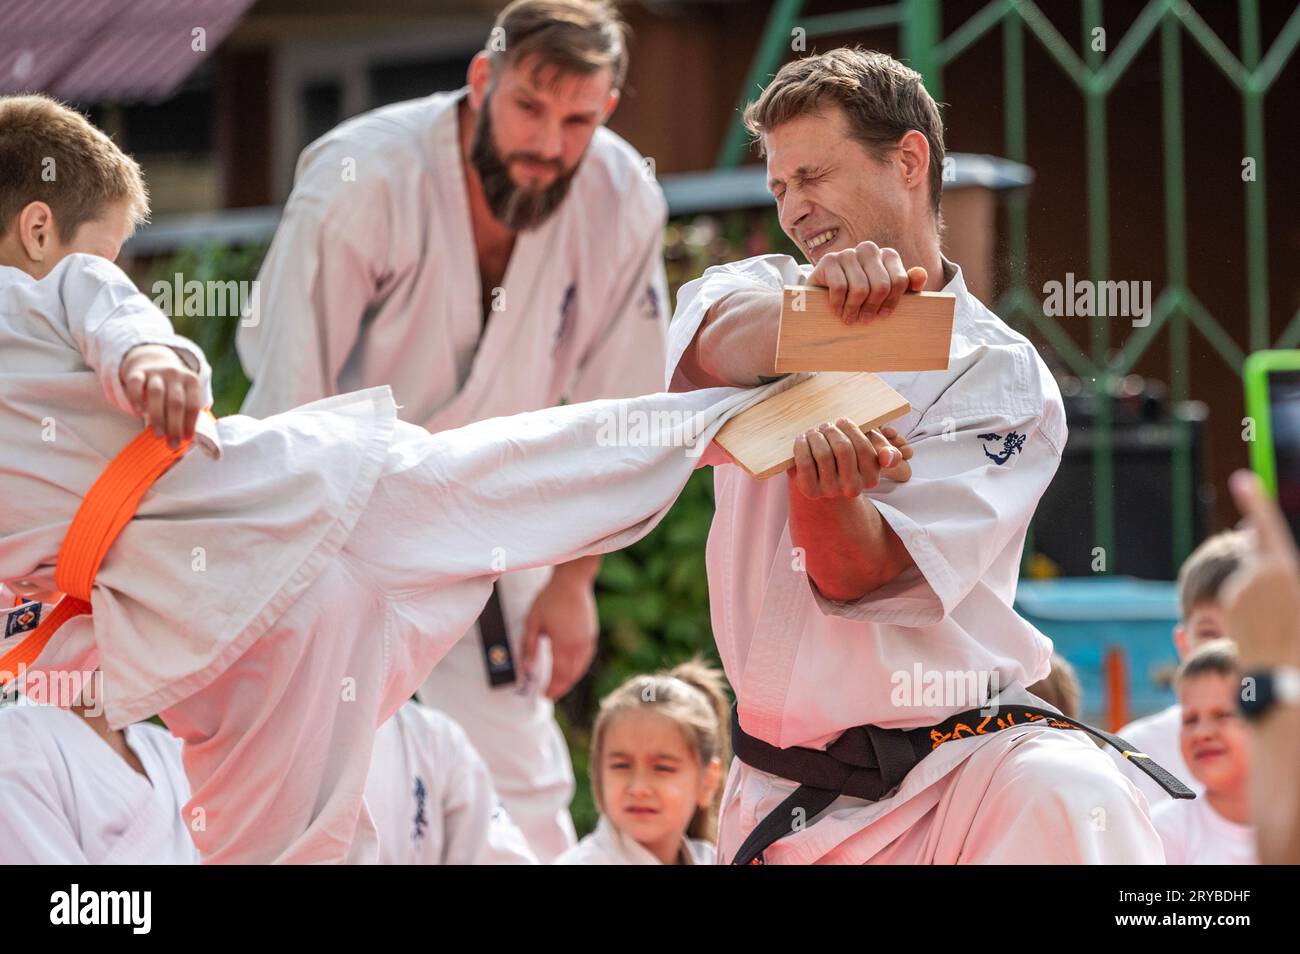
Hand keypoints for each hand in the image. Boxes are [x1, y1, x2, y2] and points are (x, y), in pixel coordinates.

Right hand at [120, 345, 200, 448]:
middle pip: (176, 402)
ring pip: (157, 393)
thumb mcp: (185, 394)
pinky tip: (138, 412)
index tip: (187, 440)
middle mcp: (175, 374)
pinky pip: (136, 384)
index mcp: (191, 381)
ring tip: (158, 435)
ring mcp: (156, 372)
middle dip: (175, 425)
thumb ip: (186, 412)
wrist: (154, 361)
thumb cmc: (173, 388)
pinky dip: (136, 398)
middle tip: (172, 444)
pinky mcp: (137, 372)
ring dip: (158, 416)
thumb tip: (188, 440)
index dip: (190, 423)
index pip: (193, 404)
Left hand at [519, 573, 598, 699]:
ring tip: (559, 686)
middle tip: (551, 695)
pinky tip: (571, 671)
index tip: (544, 696)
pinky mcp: (592, 635)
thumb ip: (528, 647)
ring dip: (570, 681)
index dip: (552, 688)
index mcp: (563, 645)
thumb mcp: (533, 622)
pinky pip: (586, 659)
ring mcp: (588, 641)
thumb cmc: (550, 599)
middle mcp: (579, 646)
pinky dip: (578, 669)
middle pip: (571, 676)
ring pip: (580, 669)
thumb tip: (525, 669)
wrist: (573, 581)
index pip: (558, 675)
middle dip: (561, 688)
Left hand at [790, 418, 912, 498]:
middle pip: (843, 449)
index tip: (842, 421)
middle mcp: (853, 489)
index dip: (850, 429)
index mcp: (871, 478)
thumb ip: (885, 450)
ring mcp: (831, 491)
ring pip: (823, 454)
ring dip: (816, 436)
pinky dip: (802, 446)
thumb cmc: (848, 457)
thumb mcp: (870, 450)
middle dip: (832, 430)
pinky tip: (802, 440)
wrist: (823, 479)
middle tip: (826, 425)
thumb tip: (888, 459)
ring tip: (814, 432)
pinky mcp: (810, 491)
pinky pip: (805, 463)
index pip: (863, 448)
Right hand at [807, 241, 927, 323]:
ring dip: (854, 309)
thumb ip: (907, 286)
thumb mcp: (886, 295)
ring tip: (849, 319)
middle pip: (881, 285)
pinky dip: (839, 304)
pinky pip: (840, 287)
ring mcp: (848, 253)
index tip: (883, 315)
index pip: (899, 281)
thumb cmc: (859, 298)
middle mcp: (869, 249)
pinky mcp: (829, 260)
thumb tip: (921, 274)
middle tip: (864, 320)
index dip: (892, 302)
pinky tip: (837, 311)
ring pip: (860, 288)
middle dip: (872, 307)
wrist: (823, 297)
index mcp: (887, 255)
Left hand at [1222, 470, 1299, 669]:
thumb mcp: (1296, 596)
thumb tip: (1248, 530)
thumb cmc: (1299, 636)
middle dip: (1264, 548)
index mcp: (1283, 570)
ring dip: (1265, 590)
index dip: (1256, 502)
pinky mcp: (1229, 604)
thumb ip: (1276, 565)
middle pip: (1260, 552)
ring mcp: (1240, 590)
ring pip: (1253, 578)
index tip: (1244, 478)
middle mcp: (1257, 575)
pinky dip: (1254, 603)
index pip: (1268, 528)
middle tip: (1278, 571)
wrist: (1281, 674)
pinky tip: (1267, 625)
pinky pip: (1244, 595)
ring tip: (1282, 620)